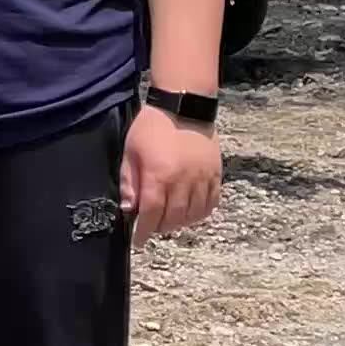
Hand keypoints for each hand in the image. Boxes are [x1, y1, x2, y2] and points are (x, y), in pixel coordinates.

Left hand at [120, 102, 221, 241]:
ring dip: (180, 222)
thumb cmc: (152, 127)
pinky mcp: (216, 174)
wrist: (184, 105)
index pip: (150, 214)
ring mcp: (202, 178)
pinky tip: (189, 212)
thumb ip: (129, 182)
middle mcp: (183, 181)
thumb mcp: (131, 152)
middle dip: (160, 227)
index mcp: (159, 175)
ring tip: (169, 219)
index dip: (143, 231)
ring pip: (193, 215)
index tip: (138, 240)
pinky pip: (211, 203)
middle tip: (152, 226)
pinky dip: (200, 213)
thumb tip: (128, 209)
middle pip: (173, 218)